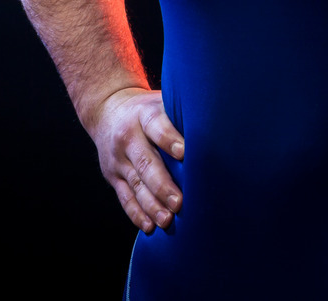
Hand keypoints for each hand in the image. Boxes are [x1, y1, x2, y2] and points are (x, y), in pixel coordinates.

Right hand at [90, 86, 184, 233]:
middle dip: (162, 185)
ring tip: (167, 220)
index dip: (169, 139)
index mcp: (144, 115)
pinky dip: (136, 213)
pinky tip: (149, 226)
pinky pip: (124, 197)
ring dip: (151, 205)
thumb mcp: (162, 102)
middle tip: (179, 202)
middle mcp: (129, 137)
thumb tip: (220, 127)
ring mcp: (119, 159)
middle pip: (145, 163)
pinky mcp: (113, 176)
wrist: (107, 109)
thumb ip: (182, 115)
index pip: (157, 126)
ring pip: (135, 184)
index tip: (184, 153)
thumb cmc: (148, 110)